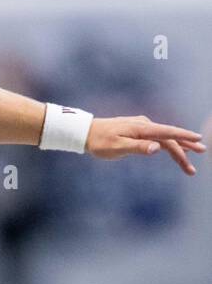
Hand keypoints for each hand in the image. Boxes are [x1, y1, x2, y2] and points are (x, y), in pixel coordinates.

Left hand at [86, 116, 205, 174]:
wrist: (84, 132)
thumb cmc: (99, 141)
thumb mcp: (117, 147)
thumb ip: (138, 148)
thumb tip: (157, 148)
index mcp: (141, 128)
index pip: (167, 132)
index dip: (184, 137)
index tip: (199, 140)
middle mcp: (143, 124)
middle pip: (168, 136)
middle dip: (185, 146)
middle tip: (202, 153)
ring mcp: (140, 126)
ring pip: (164, 137)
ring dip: (178, 148)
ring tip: (191, 159)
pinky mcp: (137, 130)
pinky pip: (157, 137)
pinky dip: (168, 144)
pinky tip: (175, 149)